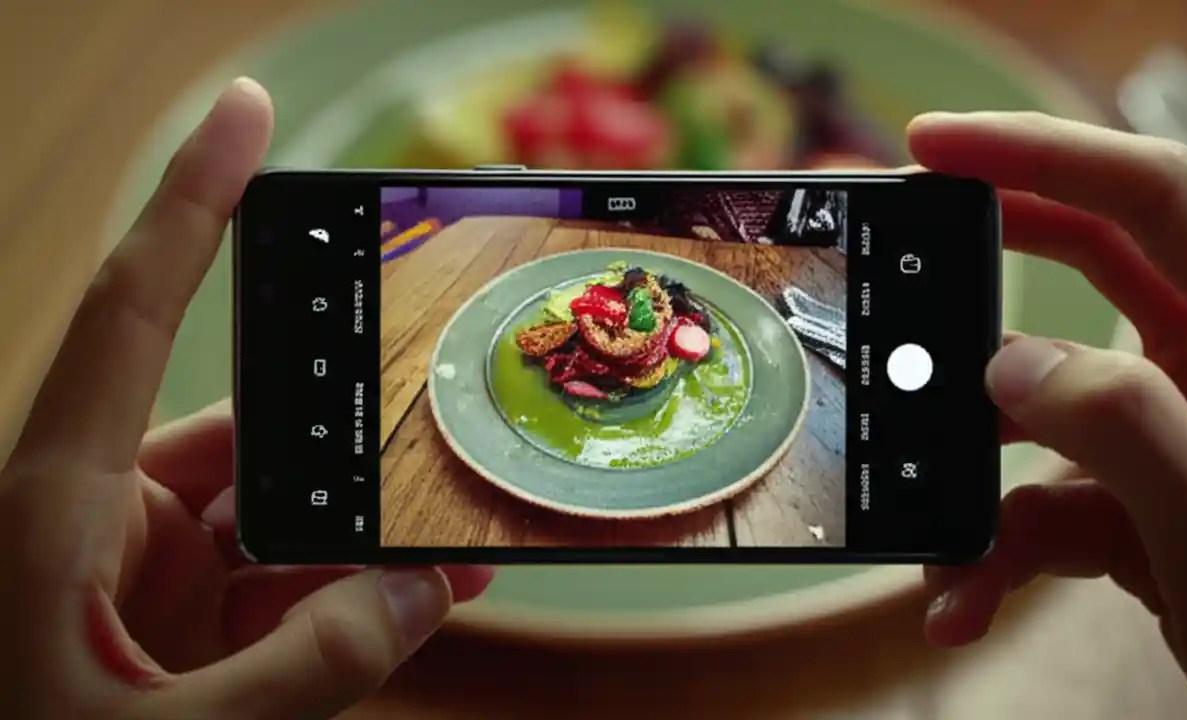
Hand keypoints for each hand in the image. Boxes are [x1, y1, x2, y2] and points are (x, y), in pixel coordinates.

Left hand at [0, 79, 492, 718]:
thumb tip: (416, 593)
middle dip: (349, 431)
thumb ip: (297, 670)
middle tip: (435, 409)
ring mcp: (145, 570)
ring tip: (449, 533)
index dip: (188, 206)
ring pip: (280, 512)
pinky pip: (285, 579)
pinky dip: (351, 588)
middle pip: (245, 426)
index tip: (243, 119)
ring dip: (364, 526)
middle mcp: (98, 516)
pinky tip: (418, 591)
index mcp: (54, 506)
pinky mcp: (181, 620)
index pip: (129, 316)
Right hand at [909, 112, 1186, 716]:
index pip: (1155, 200)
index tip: (935, 145)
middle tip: (898, 256)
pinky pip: (1051, 499)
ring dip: (977, 473)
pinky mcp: (1149, 505)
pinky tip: (964, 601)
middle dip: (985, 265)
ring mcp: (1184, 440)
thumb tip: (1009, 365)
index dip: (1041, 153)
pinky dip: (998, 547)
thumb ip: (1127, 439)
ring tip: (936, 544)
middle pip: (1095, 266)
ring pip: (1050, 408)